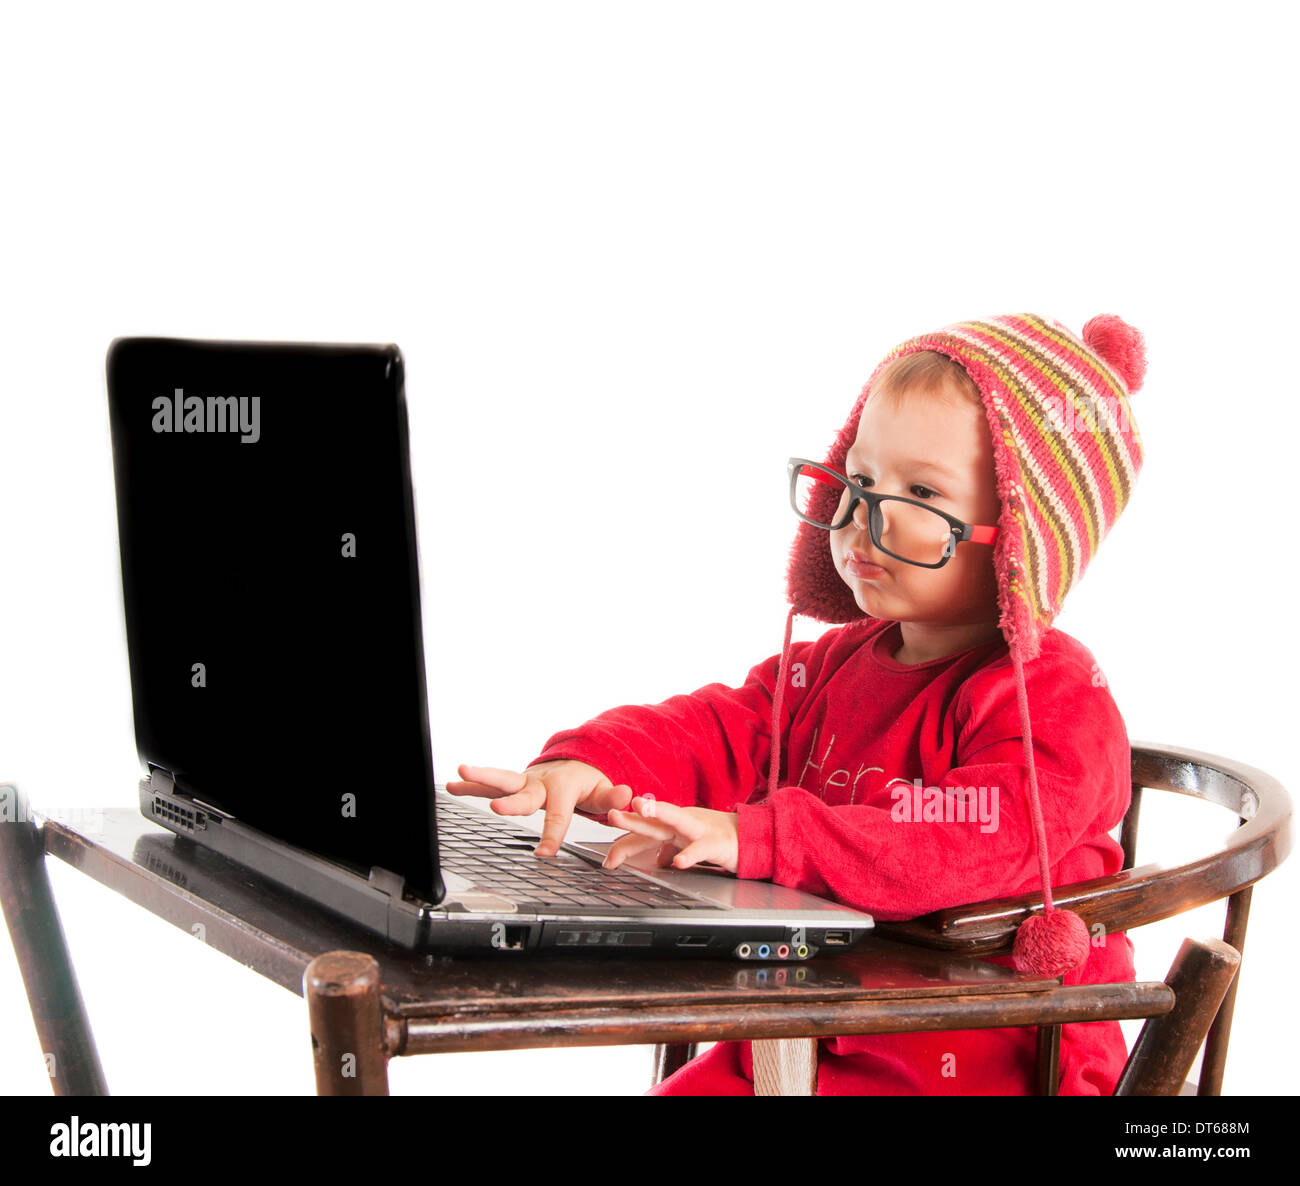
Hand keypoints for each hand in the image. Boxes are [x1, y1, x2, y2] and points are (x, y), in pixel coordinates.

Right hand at [446, 760, 633, 856]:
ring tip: (459, 774)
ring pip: (501, 780)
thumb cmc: (587, 784)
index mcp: (563, 788)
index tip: (544, 855)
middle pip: (524, 793)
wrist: (574, 766)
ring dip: (480, 777)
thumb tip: (628, 794)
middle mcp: (540, 782)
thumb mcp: (605, 792)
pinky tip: (451, 785)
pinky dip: (470, 784)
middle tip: (497, 808)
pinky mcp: (514, 783)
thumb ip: (614, 797)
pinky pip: (490, 784)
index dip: (552, 836)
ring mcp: (524, 781)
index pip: (558, 816)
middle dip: (512, 802)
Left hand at [603, 797, 739, 874]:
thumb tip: (658, 861)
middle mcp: (682, 824)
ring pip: (675, 820)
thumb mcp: (689, 844)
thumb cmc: (720, 839)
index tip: (608, 861)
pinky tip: (678, 863)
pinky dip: (689, 855)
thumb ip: (672, 850)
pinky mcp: (716, 842)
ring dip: (657, 814)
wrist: (753, 838)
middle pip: (653, 821)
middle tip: (611, 814)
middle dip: (631, 818)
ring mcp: (699, 829)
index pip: (644, 834)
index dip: (625, 846)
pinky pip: (700, 849)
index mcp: (673, 827)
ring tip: (639, 811)